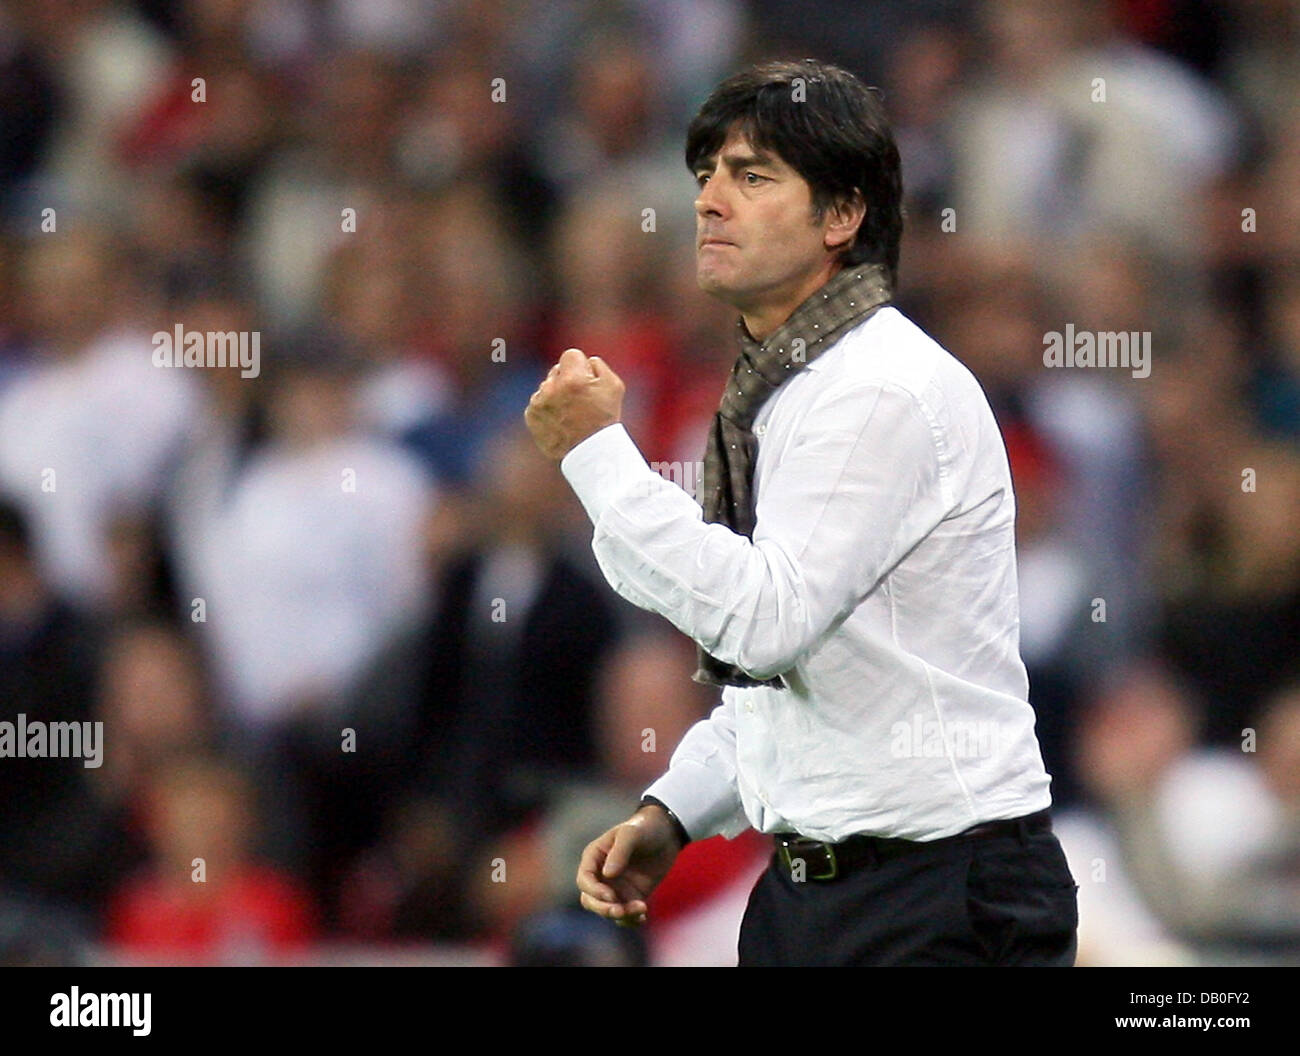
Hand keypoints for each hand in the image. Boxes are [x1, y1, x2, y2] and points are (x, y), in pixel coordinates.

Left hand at [524, 348, 624, 460]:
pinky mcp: (531, 416)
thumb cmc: (604, 418)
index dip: (581, 367)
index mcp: (572, 379)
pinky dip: (547, 409)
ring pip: (546, 387)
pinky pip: (538, 403)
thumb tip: (584, 360)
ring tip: (571, 413)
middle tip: (580, 400)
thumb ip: (597, 365)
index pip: (570, 355)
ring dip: (556, 395)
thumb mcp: (613, 386)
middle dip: (567, 380)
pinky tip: (560, 421)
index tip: (586, 381)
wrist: (590, 452)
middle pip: (556, 371)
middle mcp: (551, 388)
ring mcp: (539, 403)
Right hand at [575, 805, 683, 926]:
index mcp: (594, 857)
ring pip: (608, 910)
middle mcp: (601, 875)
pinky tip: (643, 916)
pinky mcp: (630, 896)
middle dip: (603, 909)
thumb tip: (607, 875)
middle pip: (590, 900)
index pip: (584, 880)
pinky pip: (625, 915)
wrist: (666, 834)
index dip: (594, 891)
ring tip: (641, 909)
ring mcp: (615, 887)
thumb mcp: (631, 834)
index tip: (611, 896)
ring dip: (621, 915)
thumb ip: (620, 852)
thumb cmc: (644, 828)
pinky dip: (631, 920)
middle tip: (620, 911)